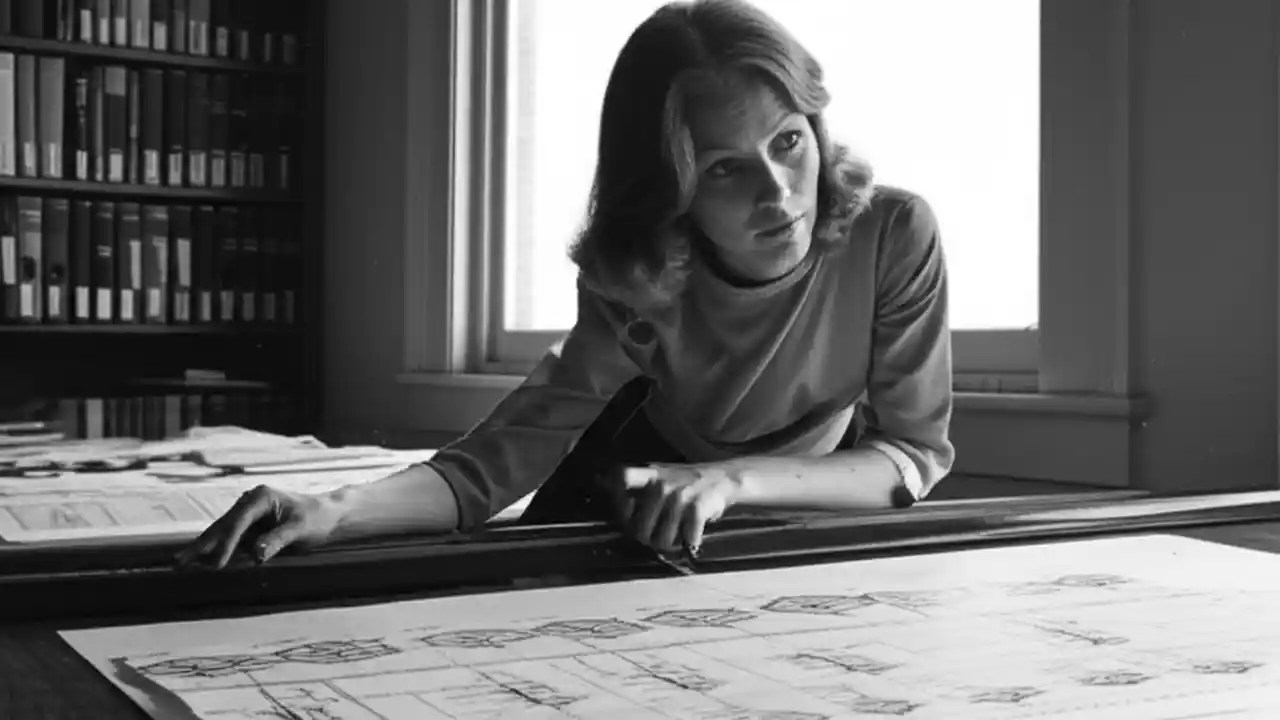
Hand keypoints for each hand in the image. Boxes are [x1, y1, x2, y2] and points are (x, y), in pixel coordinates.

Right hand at [175, 485, 341, 568]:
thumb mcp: (300, 530)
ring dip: (202, 548)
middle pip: (222, 526)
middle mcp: (249, 501)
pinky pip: (229, 538)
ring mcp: (247, 512)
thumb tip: (256, 554)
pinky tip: (199, 560)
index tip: (217, 564)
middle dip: (201, 545)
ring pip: (221, 532)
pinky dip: (215, 548)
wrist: (327, 514)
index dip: (226, 544)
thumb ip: (277, 540)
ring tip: (179, 562)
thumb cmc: (316, 519)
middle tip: (178, 562)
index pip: (238, 523)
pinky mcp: (249, 524)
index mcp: (261, 498)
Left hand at [609, 463, 739, 553]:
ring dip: (670, 545)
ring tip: (677, 537)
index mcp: (650, 474)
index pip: (621, 477)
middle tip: (656, 538)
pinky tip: (693, 538)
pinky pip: (687, 539)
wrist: (725, 477)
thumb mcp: (662, 474)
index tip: (627, 511)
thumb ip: (639, 482)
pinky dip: (690, 543)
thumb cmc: (688, 482)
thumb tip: (601, 484)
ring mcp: (679, 497)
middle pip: (639, 528)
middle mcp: (661, 484)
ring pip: (662, 540)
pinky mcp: (697, 508)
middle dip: (648, 540)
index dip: (617, 499)